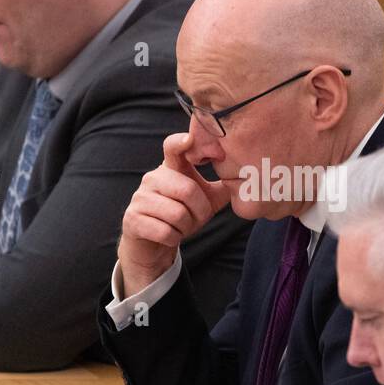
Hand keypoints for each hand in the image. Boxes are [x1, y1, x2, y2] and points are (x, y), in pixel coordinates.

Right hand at [117, 132, 230, 294]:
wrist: (153, 245)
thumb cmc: (181, 217)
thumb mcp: (205, 200)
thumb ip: (223, 187)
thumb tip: (251, 177)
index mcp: (171, 169)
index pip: (172, 147)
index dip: (181, 141)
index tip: (190, 139)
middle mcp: (152, 178)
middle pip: (187, 190)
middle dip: (200, 211)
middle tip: (197, 219)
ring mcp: (140, 197)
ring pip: (177, 214)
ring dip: (187, 227)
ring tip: (181, 227)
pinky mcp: (132, 218)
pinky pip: (165, 232)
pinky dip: (174, 239)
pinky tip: (169, 236)